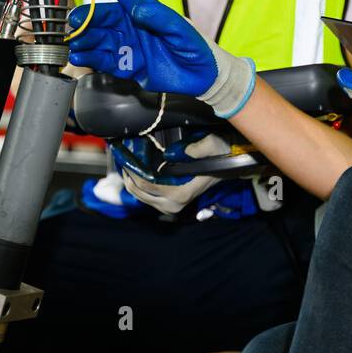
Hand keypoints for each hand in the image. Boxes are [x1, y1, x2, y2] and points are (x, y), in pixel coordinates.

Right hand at [67, 0, 255, 116]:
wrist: (201, 76)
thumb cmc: (194, 46)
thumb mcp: (180, 30)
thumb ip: (160, 19)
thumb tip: (138, 9)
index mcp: (144, 9)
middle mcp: (131, 24)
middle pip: (102, 17)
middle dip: (86, 18)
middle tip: (73, 22)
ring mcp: (127, 45)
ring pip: (98, 38)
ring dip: (84, 39)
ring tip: (73, 44)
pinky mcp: (126, 65)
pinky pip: (103, 60)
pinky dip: (90, 58)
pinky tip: (79, 57)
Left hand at [111, 133, 229, 215]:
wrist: (229, 166)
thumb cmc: (221, 155)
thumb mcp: (212, 146)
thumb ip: (198, 148)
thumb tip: (171, 152)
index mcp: (180, 193)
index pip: (146, 185)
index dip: (132, 171)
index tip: (125, 155)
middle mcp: (173, 204)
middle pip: (139, 192)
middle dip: (127, 175)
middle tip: (122, 157)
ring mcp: (171, 207)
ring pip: (140, 196)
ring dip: (131, 180)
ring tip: (127, 162)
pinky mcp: (169, 205)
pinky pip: (146, 197)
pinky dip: (138, 185)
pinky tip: (136, 171)